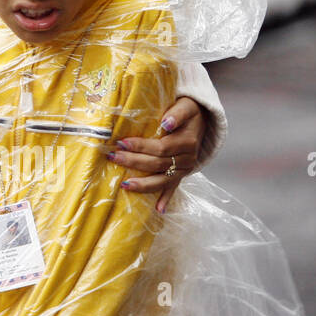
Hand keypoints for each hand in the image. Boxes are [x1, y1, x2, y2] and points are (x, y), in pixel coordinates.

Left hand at [111, 96, 205, 213]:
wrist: (202, 120)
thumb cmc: (188, 111)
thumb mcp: (186, 106)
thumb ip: (177, 113)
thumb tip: (166, 122)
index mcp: (187, 142)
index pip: (161, 147)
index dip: (141, 146)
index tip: (121, 143)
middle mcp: (187, 159)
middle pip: (158, 164)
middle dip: (134, 162)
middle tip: (113, 157)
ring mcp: (184, 170)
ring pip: (163, 181)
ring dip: (143, 184)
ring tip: (125, 185)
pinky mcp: (181, 175)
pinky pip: (173, 189)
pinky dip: (166, 199)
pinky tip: (158, 210)